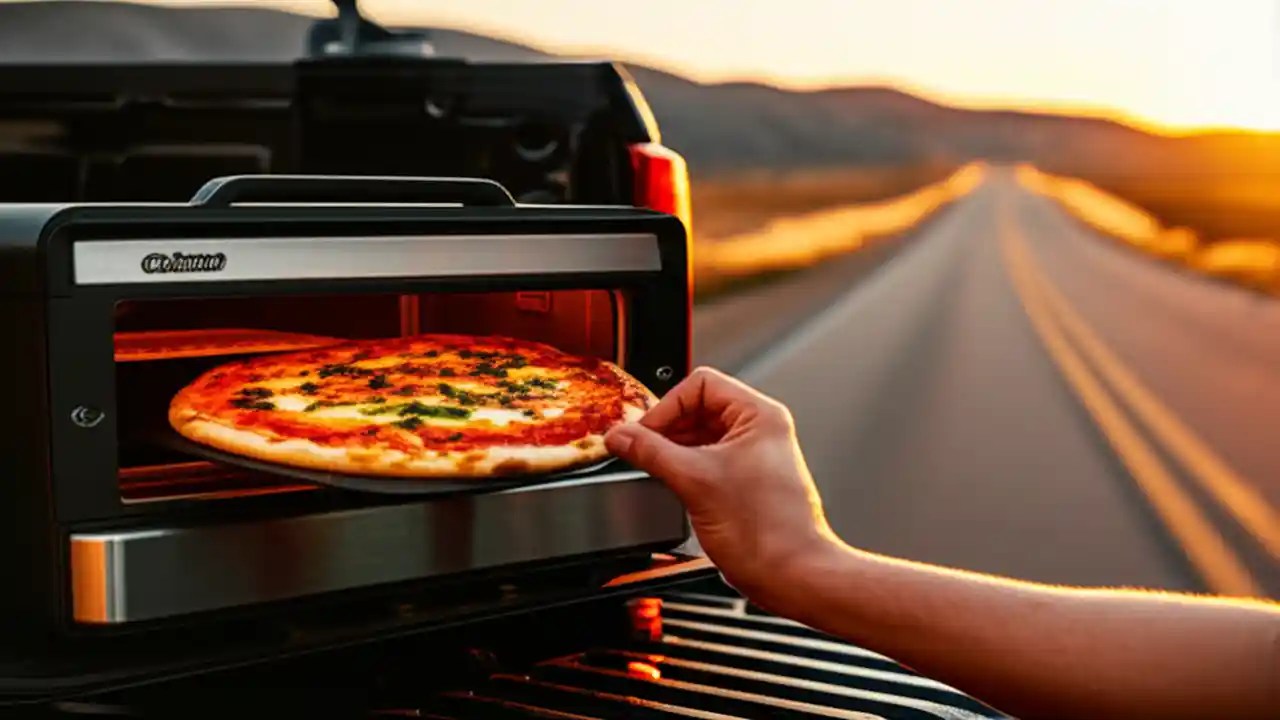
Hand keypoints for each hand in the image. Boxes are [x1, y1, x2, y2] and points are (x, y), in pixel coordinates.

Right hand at [605, 367, 836, 606]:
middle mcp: (759, 430)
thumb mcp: (694, 481)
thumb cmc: (767, 531)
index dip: (667, 406)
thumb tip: (621, 435)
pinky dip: (684, 468)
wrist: (791, 575)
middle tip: (641, 449)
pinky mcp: (744, 481)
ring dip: (673, 449)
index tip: (644, 431)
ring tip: (654, 469)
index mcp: (758, 415)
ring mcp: (753, 456)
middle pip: (698, 408)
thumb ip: (651, 453)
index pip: (700, 384)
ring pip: (700, 436)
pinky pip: (706, 461)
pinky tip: (671, 485)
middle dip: (667, 428)